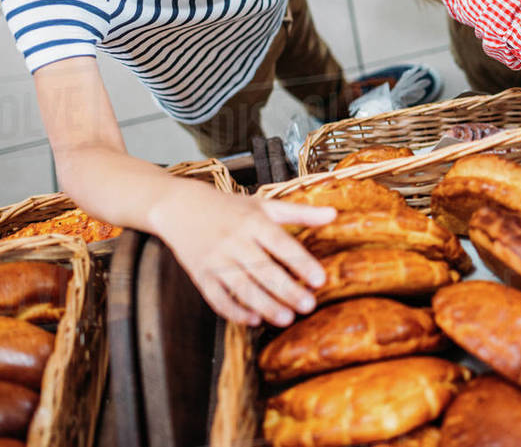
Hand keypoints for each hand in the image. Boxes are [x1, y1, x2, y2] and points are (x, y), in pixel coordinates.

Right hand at [152, 185, 335, 326]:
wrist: (181, 207)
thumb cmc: (231, 207)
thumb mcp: (266, 204)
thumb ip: (300, 212)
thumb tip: (334, 214)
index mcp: (254, 222)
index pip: (282, 245)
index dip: (301, 263)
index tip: (320, 279)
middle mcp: (235, 241)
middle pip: (263, 270)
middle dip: (287, 290)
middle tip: (308, 306)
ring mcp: (216, 260)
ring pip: (242, 287)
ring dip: (264, 305)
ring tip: (287, 319)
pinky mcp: (200, 275)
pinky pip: (217, 297)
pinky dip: (234, 310)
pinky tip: (253, 320)